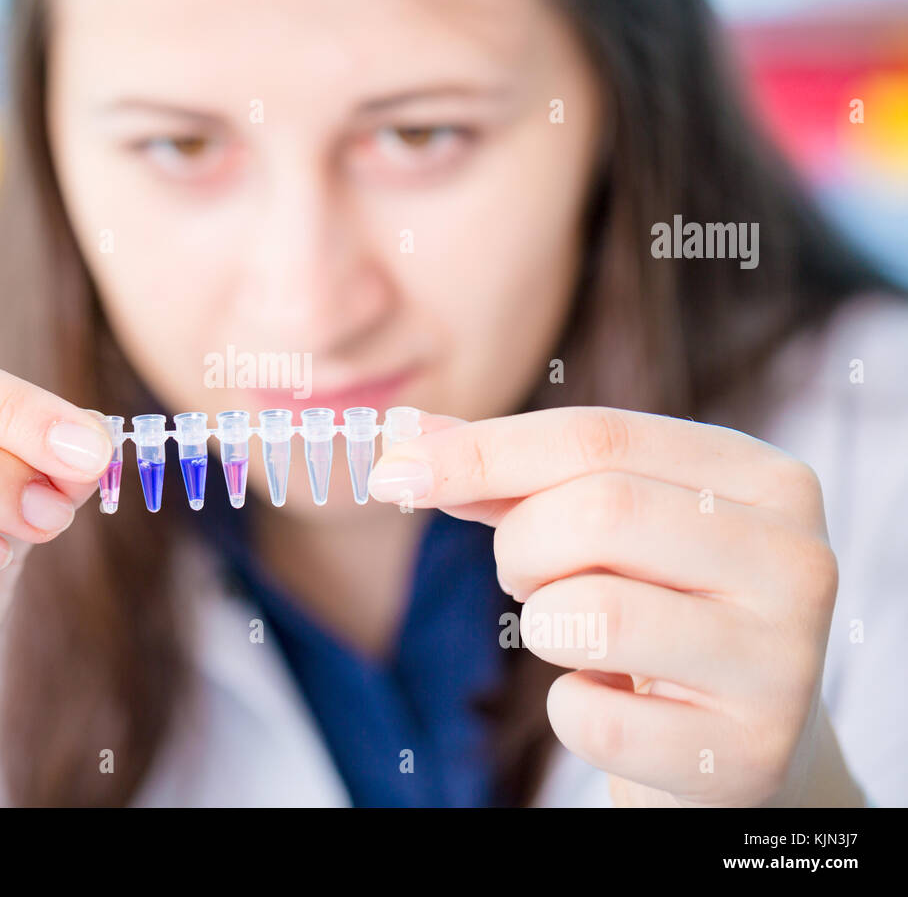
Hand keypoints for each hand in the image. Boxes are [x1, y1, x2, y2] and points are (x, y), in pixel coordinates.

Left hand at [368, 406, 862, 805]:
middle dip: (522, 548)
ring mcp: (783, 661)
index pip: (599, 435)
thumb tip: (402, 438)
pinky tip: (613, 703)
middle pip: (598, 511)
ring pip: (592, 613)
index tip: (394, 470)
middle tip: (526, 578)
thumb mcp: (600, 529)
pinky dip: (570, 710)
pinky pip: (592, 718)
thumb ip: (508, 477)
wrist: (735, 743)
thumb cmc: (654, 608)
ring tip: (577, 637)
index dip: (482, 451)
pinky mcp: (750, 751)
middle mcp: (793, 558)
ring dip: (543, 626)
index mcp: (758, 478)